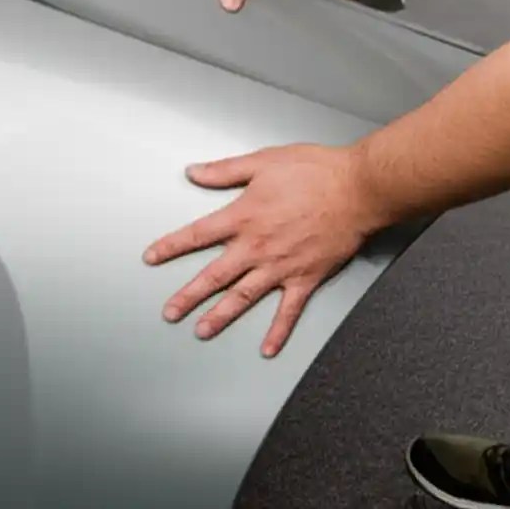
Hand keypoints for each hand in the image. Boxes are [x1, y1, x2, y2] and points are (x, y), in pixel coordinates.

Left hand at [145, 143, 381, 357]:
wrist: (358, 189)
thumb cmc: (317, 172)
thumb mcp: (265, 161)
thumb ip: (226, 170)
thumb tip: (194, 172)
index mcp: (244, 216)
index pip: (198, 235)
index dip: (171, 246)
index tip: (152, 257)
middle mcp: (257, 246)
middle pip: (214, 276)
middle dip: (188, 296)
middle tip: (170, 313)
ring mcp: (281, 266)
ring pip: (243, 297)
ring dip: (220, 316)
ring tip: (201, 331)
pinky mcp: (306, 278)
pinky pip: (289, 310)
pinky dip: (278, 331)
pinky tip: (267, 348)